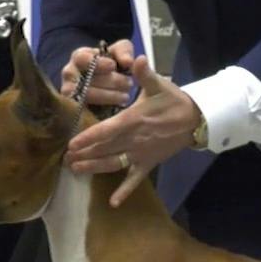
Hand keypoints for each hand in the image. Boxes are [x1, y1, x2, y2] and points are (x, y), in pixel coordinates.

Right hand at [60, 40, 136, 107]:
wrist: (112, 86)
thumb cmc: (114, 64)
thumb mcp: (122, 52)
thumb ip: (124, 52)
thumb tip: (127, 62)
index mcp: (79, 58)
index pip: (81, 58)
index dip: (97, 63)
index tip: (113, 66)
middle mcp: (70, 75)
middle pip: (85, 79)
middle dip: (110, 82)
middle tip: (128, 84)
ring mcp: (70, 93)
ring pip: (86, 96)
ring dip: (108, 96)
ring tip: (125, 97)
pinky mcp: (75, 111)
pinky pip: (86, 112)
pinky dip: (103, 110)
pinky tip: (117, 107)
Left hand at [65, 55, 201, 206]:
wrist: (195, 120)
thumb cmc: (174, 101)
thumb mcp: (160, 85)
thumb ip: (145, 74)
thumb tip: (138, 59)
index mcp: (134, 120)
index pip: (107, 130)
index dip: (89, 138)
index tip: (72, 144)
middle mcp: (134, 140)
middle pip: (105, 149)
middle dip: (84, 154)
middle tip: (65, 159)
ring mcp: (141, 154)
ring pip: (114, 163)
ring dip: (95, 168)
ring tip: (76, 170)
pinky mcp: (148, 163)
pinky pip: (135, 179)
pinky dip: (125, 191)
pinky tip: (114, 203)